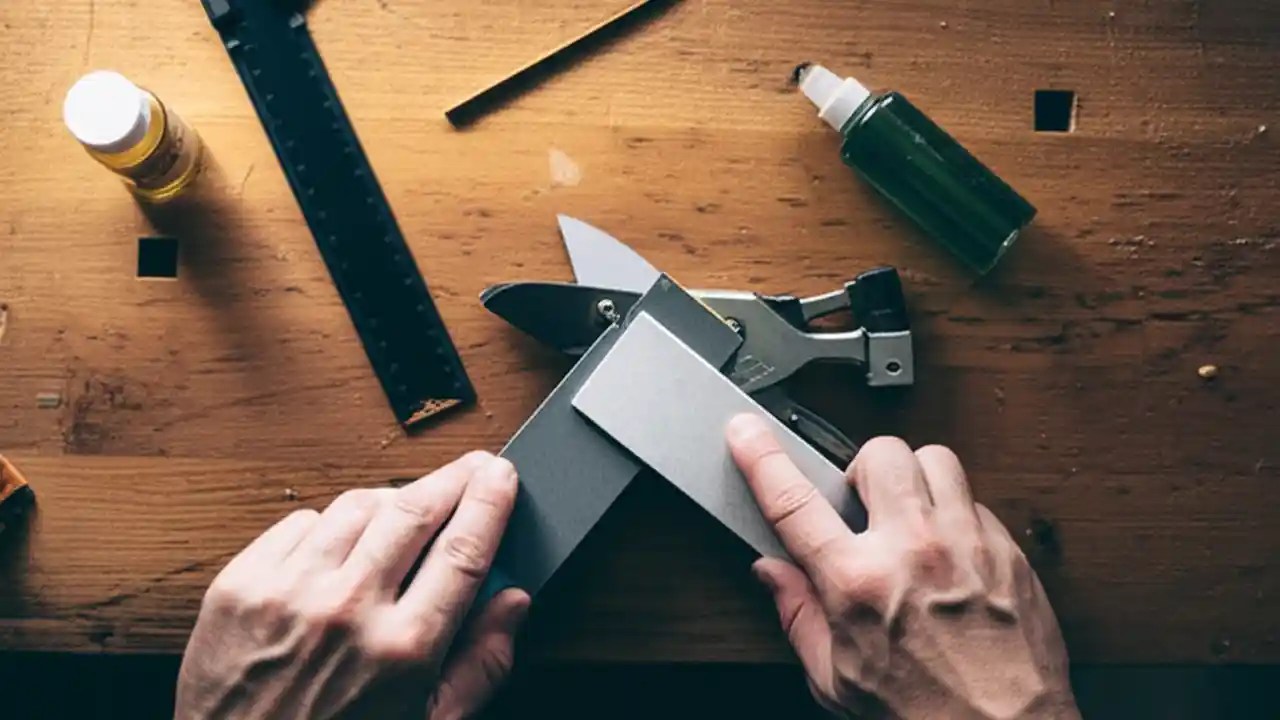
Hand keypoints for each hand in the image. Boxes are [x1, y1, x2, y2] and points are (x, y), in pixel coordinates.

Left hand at [175, 451, 528, 719]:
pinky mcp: (239, 586)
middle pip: (415, 509)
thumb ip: (481, 666)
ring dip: (392, 501)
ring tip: (406, 516)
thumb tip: (512, 601)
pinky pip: (300, 523)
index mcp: (403, 650)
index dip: (490, 501)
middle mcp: (346, 611)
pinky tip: (340, 551)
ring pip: (357, 505)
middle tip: (471, 468)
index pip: (464, 549)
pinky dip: (329, 526)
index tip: (502, 477)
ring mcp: (287, 592)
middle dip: (452, 478)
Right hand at [726, 415, 1078, 719]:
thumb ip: (798, 616)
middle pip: (879, 454)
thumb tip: (773, 574)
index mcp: (857, 585)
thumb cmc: (925, 717)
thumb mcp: (835, 680)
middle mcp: (913, 552)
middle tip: (862, 503)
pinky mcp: (1009, 551)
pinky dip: (958, 515)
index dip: (762, 458)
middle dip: (863, 469)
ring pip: (935, 459)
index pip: (794, 502)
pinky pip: (976, 501)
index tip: (747, 432)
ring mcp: (966, 545)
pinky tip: (951, 551)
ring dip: (915, 479)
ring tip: (910, 515)